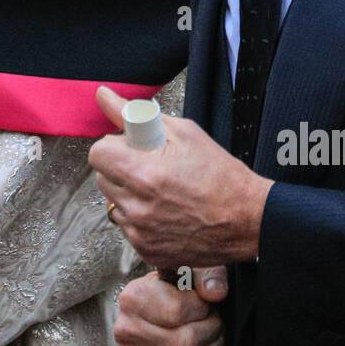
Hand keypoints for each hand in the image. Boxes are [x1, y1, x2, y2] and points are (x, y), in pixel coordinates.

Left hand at [90, 86, 272, 267]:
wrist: (247, 220)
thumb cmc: (221, 176)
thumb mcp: (183, 133)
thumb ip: (135, 114)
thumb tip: (104, 96)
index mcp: (144, 173)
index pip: (97, 154)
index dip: (113, 146)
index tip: (128, 147)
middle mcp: (137, 206)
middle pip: (102, 178)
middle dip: (119, 168)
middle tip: (147, 165)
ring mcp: (140, 232)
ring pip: (112, 203)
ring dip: (127, 194)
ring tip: (158, 190)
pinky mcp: (145, 250)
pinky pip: (126, 226)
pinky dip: (139, 217)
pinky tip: (163, 210)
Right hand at [114, 268, 226, 345]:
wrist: (145, 312)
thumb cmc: (169, 290)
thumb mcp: (185, 271)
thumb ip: (204, 274)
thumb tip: (216, 292)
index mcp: (133, 298)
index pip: (177, 311)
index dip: (203, 310)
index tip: (207, 304)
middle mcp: (125, 329)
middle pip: (184, 342)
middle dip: (211, 333)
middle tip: (217, 323)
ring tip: (214, 338)